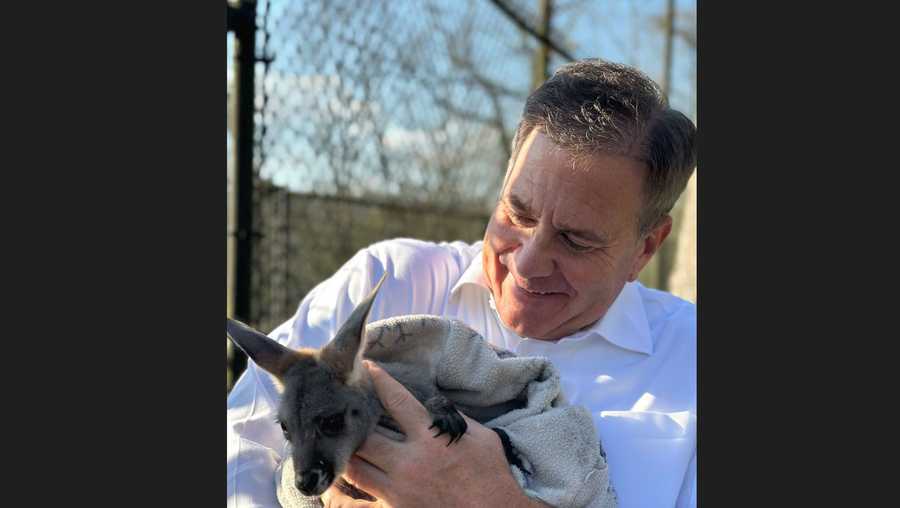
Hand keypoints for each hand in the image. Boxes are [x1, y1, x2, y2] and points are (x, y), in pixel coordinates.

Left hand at [334, 360, 542, 507]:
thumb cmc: (491, 475)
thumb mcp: (479, 437)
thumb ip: (452, 419)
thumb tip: (434, 405)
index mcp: (431, 438)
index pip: (397, 402)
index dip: (381, 382)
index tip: (369, 368)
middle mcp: (410, 462)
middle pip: (366, 437)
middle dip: (356, 422)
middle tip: (348, 412)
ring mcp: (400, 487)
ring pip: (357, 468)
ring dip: (349, 452)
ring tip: (344, 442)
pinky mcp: (396, 506)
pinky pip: (363, 495)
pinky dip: (354, 484)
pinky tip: (349, 475)